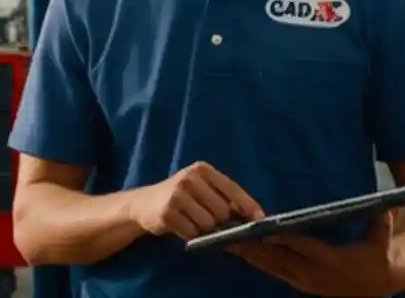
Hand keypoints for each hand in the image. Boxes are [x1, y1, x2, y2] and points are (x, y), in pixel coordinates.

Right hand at [127, 161, 264, 240]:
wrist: (144, 204)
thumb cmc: (180, 196)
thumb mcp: (201, 188)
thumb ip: (223, 197)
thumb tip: (251, 215)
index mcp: (202, 169)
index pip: (232, 188)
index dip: (248, 205)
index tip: (260, 218)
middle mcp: (190, 178)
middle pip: (222, 210)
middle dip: (220, 221)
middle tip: (208, 220)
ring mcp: (177, 195)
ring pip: (208, 223)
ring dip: (204, 229)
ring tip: (192, 221)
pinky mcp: (167, 212)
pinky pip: (192, 232)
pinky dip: (190, 234)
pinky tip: (181, 225)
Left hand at [229, 210, 399, 297]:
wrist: (383, 282)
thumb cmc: (380, 253)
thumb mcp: (382, 234)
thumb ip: (380, 218)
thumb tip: (384, 200)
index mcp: (334, 260)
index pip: (302, 246)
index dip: (281, 237)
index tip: (262, 228)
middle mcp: (316, 274)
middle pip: (280, 259)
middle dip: (255, 247)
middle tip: (233, 234)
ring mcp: (307, 283)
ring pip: (274, 268)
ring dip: (252, 256)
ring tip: (230, 243)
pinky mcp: (303, 286)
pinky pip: (277, 274)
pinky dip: (260, 263)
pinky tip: (245, 254)